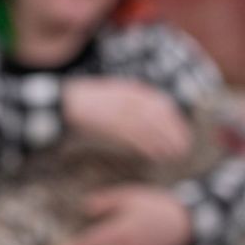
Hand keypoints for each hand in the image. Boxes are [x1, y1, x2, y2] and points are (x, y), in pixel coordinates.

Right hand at [62, 77, 191, 161]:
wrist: (60, 104)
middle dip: (173, 131)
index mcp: (128, 89)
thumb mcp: (109, 99)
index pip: (159, 102)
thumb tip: (142, 120)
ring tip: (174, 155)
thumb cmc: (83, 105)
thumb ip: (125, 106)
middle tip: (183, 147)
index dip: (172, 118)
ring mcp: (118, 108)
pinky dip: (148, 145)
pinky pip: (134, 135)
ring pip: (149, 125)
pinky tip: (156, 155)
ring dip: (164, 140)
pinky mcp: (109, 121)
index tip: (181, 132)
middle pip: (158, 114)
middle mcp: (126, 97)